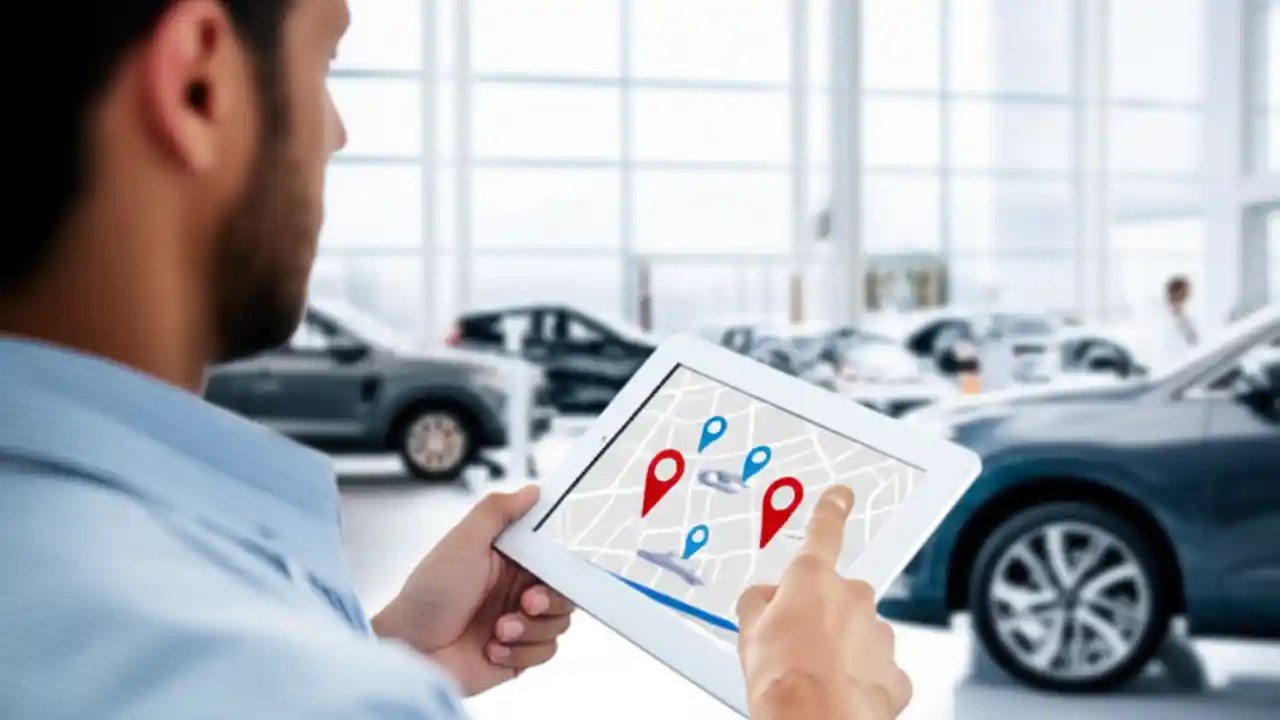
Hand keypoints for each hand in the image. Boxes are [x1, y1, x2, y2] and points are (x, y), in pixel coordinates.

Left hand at [371, 485, 574, 695]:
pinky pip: (545, 651)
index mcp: (507, 559)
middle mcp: (516, 590)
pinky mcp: (518, 655)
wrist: (409, 651)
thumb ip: (497, 511)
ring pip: (559, 622)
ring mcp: (518, 624)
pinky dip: (521, 652)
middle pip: (564, 590)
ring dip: (531, 628)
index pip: (554, 554)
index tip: (559, 565)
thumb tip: (531, 491)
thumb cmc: (427, 595)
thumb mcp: (463, 542)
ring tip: (498, 630)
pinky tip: (492, 648)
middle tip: (527, 601)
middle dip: (551, 599)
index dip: (562, 560)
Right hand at [736, 485, 911, 719]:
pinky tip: (841, 696)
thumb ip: (757, 604)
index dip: (831, 510)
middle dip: (823, 617)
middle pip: (838, 598)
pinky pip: (876, 671)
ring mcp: (879, 634)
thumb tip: (763, 599)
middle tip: (797, 648)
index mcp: (812, 580)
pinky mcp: (895, 673)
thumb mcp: (748, 634)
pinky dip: (861, 682)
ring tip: (817, 679)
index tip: (842, 495)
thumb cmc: (780, 681)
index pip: (824, 532)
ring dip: (843, 651)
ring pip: (860, 635)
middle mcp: (852, 597)